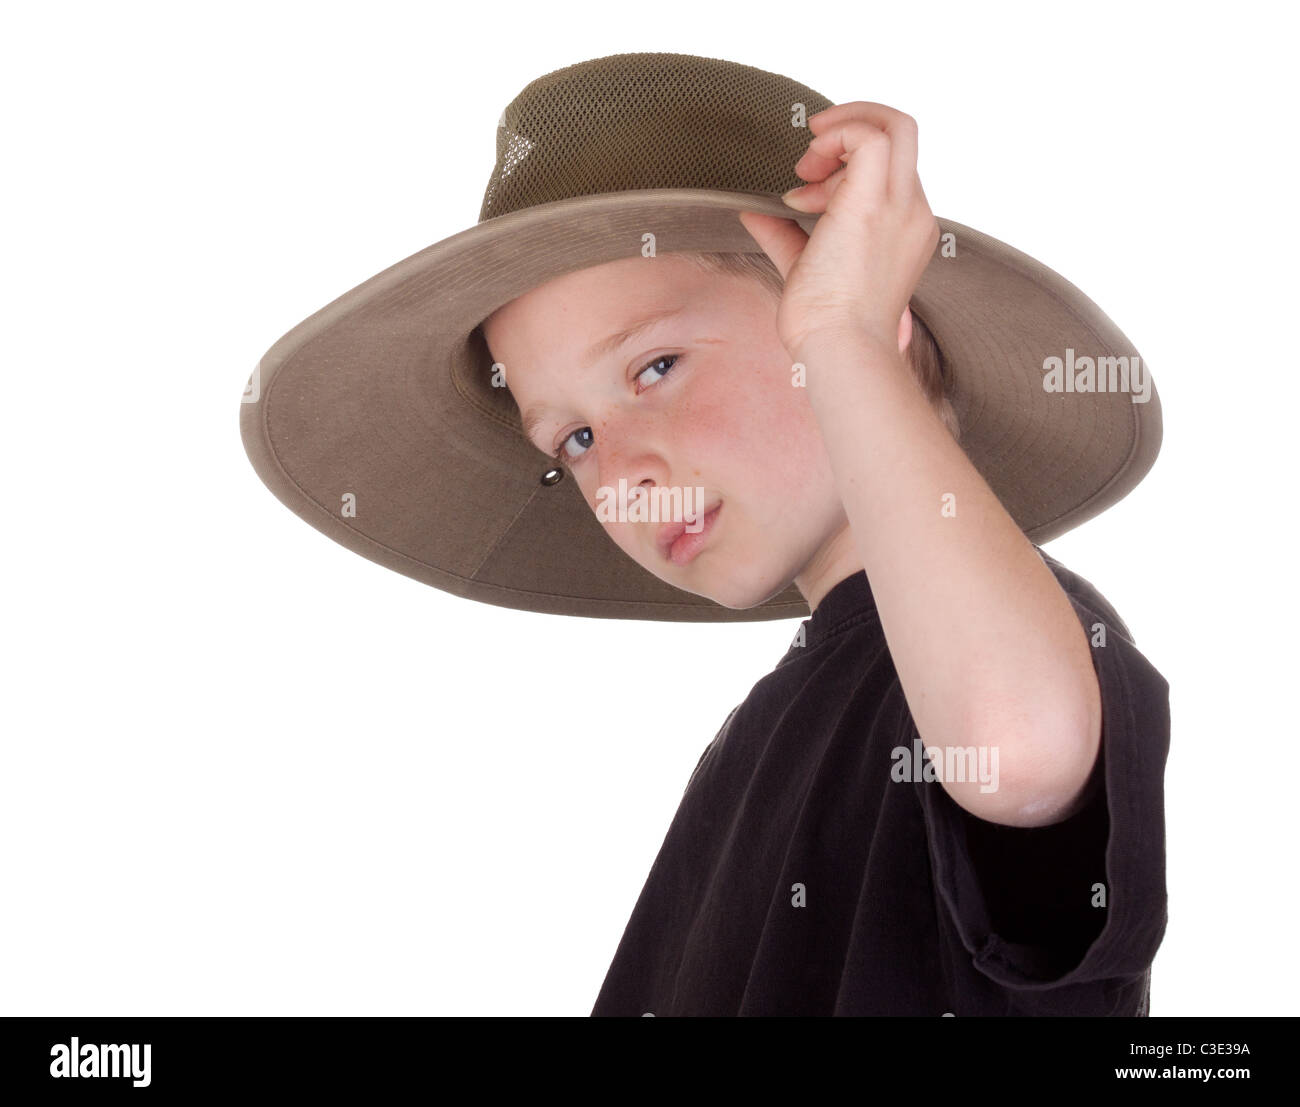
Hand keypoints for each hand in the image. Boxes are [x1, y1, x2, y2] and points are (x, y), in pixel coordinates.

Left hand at [737, 101, 939, 360]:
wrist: (838, 347)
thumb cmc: (825, 324)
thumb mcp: (804, 268)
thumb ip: (785, 236)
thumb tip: (753, 212)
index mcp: (904, 230)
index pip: (889, 170)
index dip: (842, 170)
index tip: (803, 197)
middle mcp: (912, 212)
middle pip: (903, 134)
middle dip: (853, 126)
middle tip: (809, 157)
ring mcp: (901, 206)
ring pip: (895, 126)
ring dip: (841, 132)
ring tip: (804, 172)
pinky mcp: (876, 201)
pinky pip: (870, 136)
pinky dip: (836, 137)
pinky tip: (806, 170)